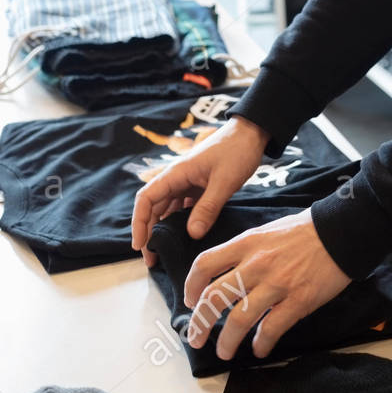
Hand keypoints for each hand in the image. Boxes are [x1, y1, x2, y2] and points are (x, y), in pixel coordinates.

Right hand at [131, 116, 269, 267]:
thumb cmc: (237, 151)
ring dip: (163, 228)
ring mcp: (188, 181)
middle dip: (149, 232)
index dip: (139, 222)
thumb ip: (208, 207)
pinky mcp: (199, 186)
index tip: (140, 245)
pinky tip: (185, 237)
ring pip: (167, 208)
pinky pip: (183, 206)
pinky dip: (180, 221)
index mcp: (176, 173)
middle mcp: (177, 178)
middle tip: (152, 259)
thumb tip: (192, 234)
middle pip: (153, 207)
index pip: (146, 198)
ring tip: (164, 252)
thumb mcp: (224, 181)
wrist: (252, 133)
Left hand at [183, 209, 351, 360]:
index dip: (191, 286)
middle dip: (200, 322)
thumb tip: (228, 274)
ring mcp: (277, 283)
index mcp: (247, 243)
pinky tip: (259, 349)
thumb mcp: (267, 231)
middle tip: (196, 338)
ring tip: (224, 352)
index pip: (205, 264)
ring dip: (227, 341)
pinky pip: (272, 328)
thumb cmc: (304, 231)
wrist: (341, 231)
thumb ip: (246, 252)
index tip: (190, 301)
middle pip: (215, 296)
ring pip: (239, 319)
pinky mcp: (299, 300)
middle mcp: (257, 263)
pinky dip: (261, 343)